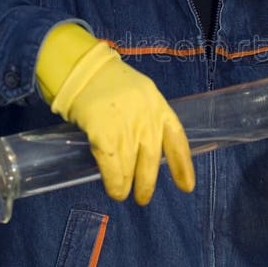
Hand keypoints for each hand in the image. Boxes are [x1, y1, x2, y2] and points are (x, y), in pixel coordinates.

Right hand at [36, 24, 194, 203]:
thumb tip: (143, 154)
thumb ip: (145, 119)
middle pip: (151, 158)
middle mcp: (146, 116)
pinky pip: (112, 165)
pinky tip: (113, 188)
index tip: (186, 186)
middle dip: (147, 182)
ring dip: (126, 185)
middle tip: (143, 198)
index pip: (177, 138)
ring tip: (121, 194)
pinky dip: (113, 181)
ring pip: (130, 165)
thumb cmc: (107, 83)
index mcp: (158, 104)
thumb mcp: (138, 96)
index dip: (183, 165)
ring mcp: (126, 124)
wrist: (80, 69)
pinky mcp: (104, 132)